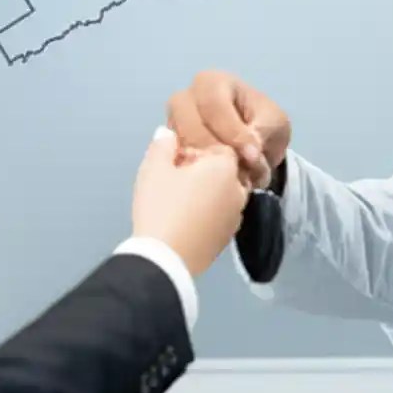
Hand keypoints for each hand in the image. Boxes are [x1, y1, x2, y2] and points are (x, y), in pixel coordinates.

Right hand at [131, 127, 250, 276]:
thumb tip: (168, 134)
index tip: (178, 159)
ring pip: (224, 195)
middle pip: (225, 172)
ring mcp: (235, 217)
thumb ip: (162, 146)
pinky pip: (220, 216)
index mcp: (225, 169)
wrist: (166, 259)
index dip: (198, 150)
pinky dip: (208, 213)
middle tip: (176, 179)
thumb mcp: (154, 169)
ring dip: (208, 193)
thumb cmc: (161, 207)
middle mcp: (238, 191)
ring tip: (179, 200)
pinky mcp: (227, 239)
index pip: (221, 147)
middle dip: (205, 172)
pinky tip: (187, 219)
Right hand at [165, 70, 290, 187]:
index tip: (253, 155)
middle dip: (217, 150)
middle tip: (239, 169)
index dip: (232, 132)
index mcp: (212, 83)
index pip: (213, 104)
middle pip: (189, 124)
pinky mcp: (172, 150)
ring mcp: (175, 126)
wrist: (256, 145)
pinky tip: (217, 184)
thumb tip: (248, 154)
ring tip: (232, 178)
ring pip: (180, 147)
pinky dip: (197, 176)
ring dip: (207, 166)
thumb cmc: (264, 124)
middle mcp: (186, 100)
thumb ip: (262, 134)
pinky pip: (176, 164)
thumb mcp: (274, 124)